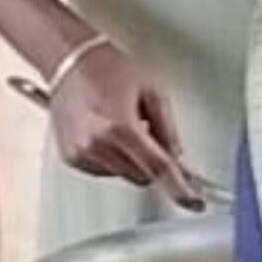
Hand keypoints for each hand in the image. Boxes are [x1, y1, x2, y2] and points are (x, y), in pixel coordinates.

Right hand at [47, 42, 199, 207]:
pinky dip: (111, 158)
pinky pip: (103, 171)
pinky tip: (105, 133)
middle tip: (147, 134)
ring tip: (120, 126)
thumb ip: (169, 132)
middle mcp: (97, 143)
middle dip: (152, 162)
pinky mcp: (71, 156)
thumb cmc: (106, 67)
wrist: (69, 60)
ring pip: (124, 175)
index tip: (193, 201)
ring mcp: (81, 152)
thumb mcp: (152, 92)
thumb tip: (180, 162)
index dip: (180, 189)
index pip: (159, 169)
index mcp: (121, 127)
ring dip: (130, 159)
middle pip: (143, 176)